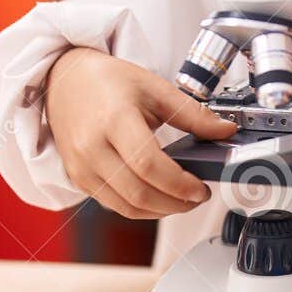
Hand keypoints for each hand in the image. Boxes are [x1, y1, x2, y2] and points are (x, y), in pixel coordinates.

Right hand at [44, 47, 234, 219]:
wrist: (65, 80)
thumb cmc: (109, 81)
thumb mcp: (155, 88)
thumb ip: (193, 113)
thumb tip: (226, 131)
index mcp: (114, 119)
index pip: (148, 165)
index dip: (180, 184)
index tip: (202, 188)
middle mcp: (92, 147)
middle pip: (138, 193)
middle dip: (176, 204)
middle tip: (198, 197)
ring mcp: (81, 166)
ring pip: (126, 207)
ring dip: (161, 211)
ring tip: (182, 199)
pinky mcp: (78, 178)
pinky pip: (113, 204)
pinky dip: (140, 207)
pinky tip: (158, 196)